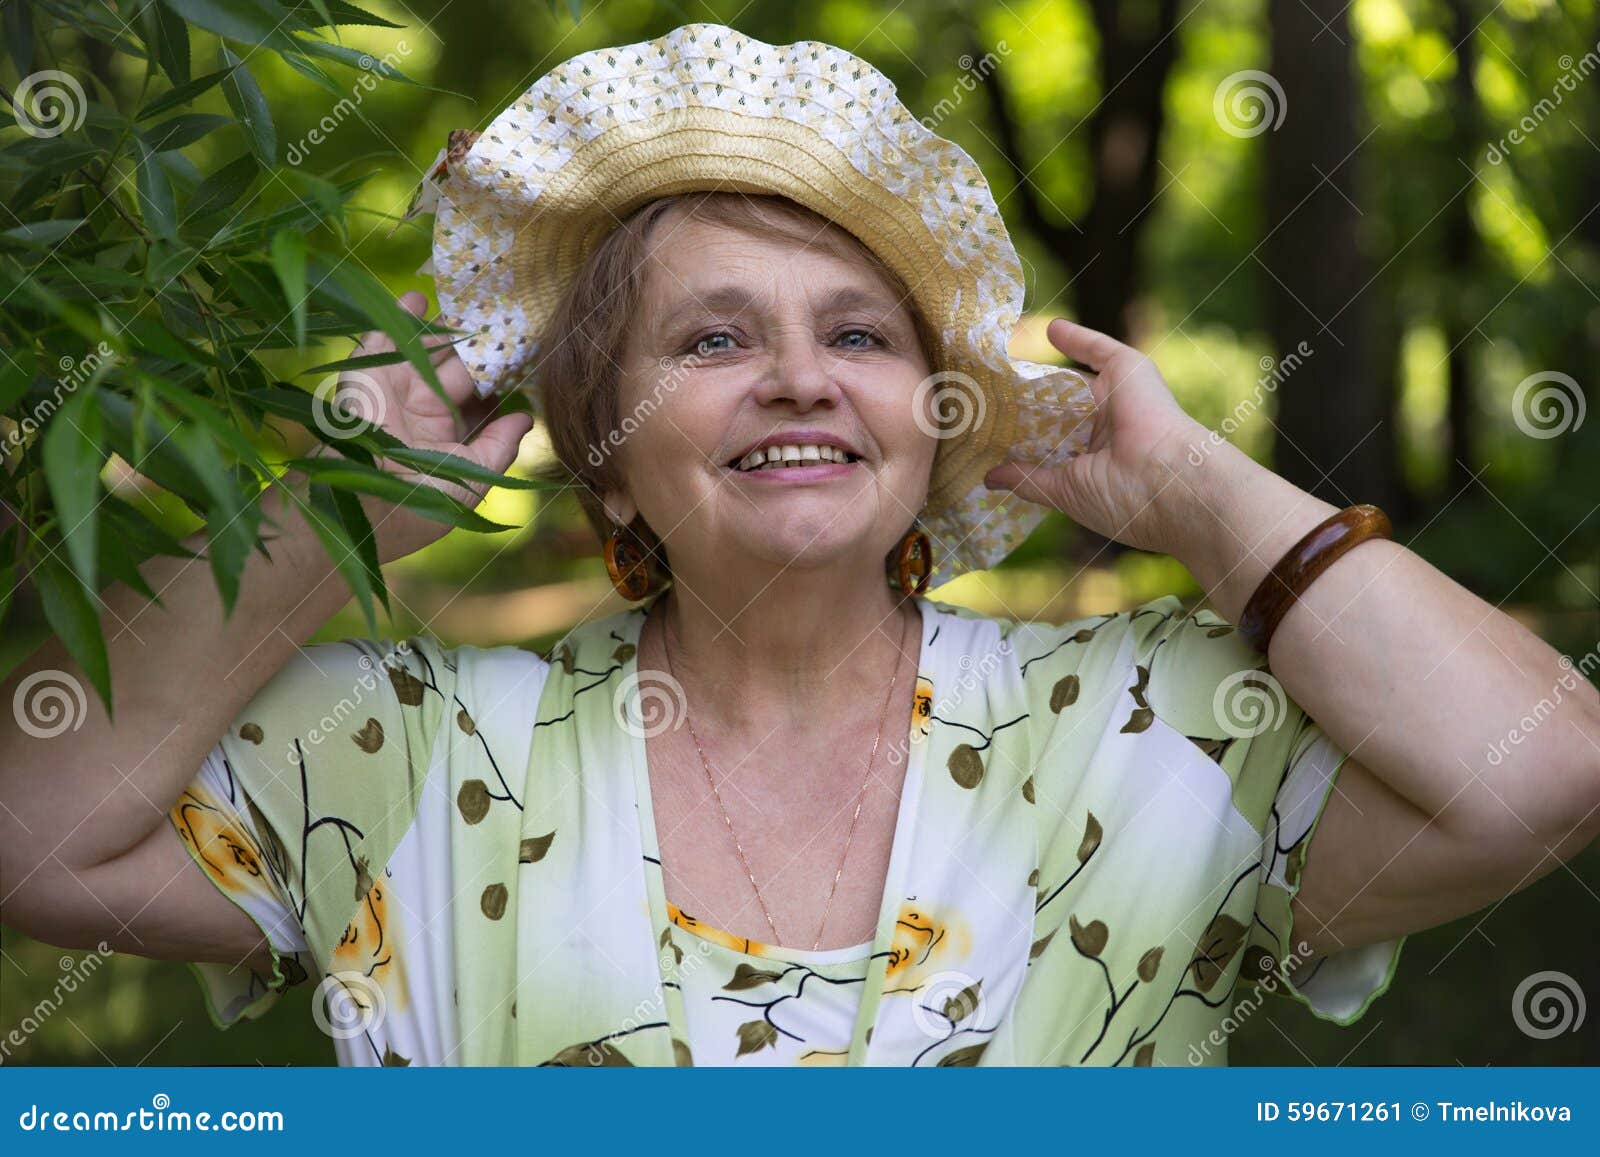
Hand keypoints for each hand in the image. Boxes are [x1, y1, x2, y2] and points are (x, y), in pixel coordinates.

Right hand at [290, 291, 534, 564]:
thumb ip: (500, 445)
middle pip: (455, 363)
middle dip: (477, 342)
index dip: (497, 371)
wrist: (370, 501)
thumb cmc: (425, 498)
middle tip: (501, 314)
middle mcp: (422, 405)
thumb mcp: (473, 475)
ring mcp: (395, 387)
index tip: (522, 346)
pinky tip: (416, 295)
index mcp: (446, 429)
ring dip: (444, 325)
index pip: (476, 392)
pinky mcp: (368, 374)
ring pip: (425, 347)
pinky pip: (384, 338)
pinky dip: (399, 316)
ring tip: (468, 300)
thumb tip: (526, 417)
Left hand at [983, 318, 1220, 560]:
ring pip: (1072, 379)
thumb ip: (1028, 479)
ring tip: (1003, 366)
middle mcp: (1109, 426)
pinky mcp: (1128, 370)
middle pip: (1060, 408)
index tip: (993, 431)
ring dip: (1041, 374)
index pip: (1055, 440)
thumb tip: (991, 477)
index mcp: (1098, 457)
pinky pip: (1098, 348)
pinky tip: (1048, 329)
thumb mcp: (1065, 491)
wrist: (1169, 483)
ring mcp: (1118, 397)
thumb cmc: (1122, 497)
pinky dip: (1076, 337)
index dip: (1026, 434)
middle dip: (1028, 405)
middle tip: (988, 399)